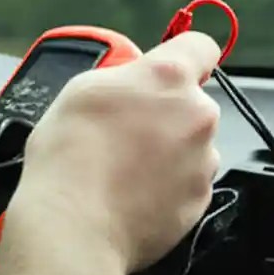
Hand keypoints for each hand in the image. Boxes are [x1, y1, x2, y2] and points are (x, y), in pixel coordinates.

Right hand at [7, 32, 222, 273]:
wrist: (75, 227)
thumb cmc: (69, 155)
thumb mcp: (82, 89)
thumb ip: (124, 77)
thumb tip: (136, 82)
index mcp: (169, 77)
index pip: (201, 46)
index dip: (184, 56)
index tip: (170, 71)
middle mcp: (197, 115)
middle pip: (194, 102)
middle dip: (167, 112)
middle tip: (127, 132)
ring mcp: (203, 161)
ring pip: (192, 146)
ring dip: (169, 152)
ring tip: (126, 170)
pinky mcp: (200, 200)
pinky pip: (188, 183)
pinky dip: (168, 186)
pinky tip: (134, 194)